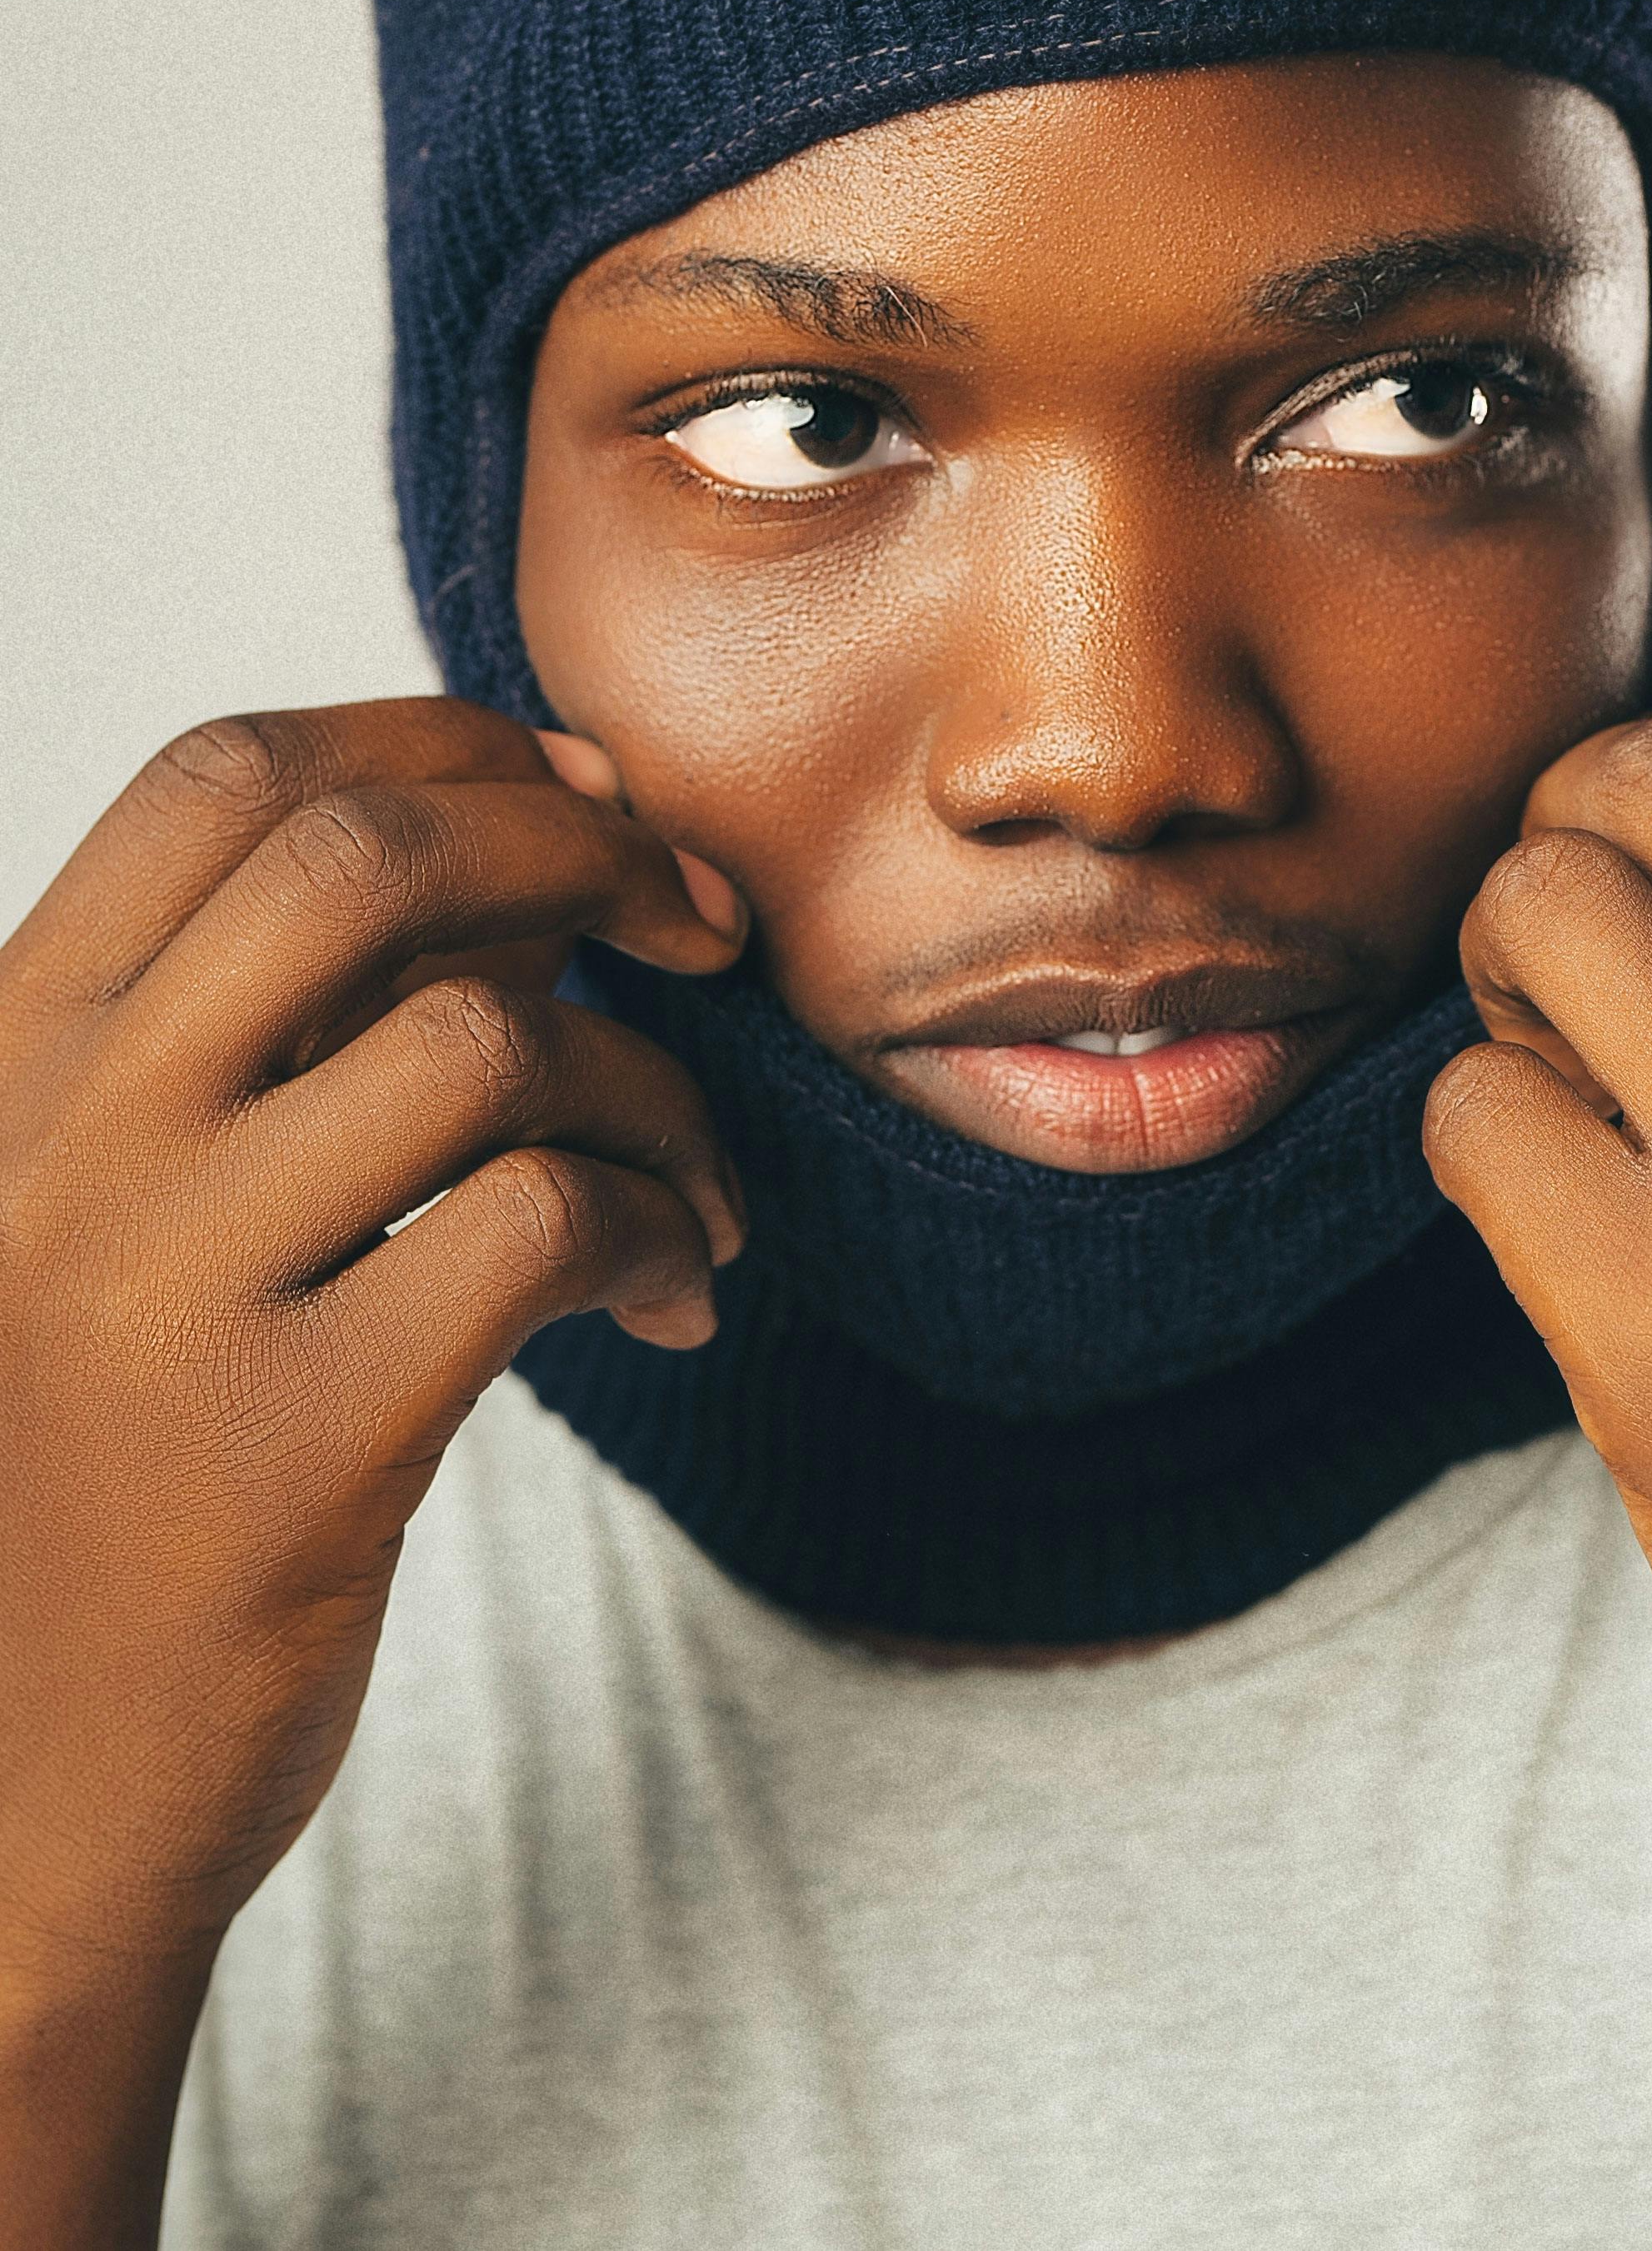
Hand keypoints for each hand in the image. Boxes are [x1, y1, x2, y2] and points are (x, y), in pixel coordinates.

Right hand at [0, 698, 745, 2240]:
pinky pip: (539, 1228)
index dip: (435, 737)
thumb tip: (543, 828)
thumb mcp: (115, 1204)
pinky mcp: (291, 1450)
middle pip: (368, 857)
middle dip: (581, 846)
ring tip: (698, 1184)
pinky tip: (669, 1293)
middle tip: (698, 922)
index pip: (224, 778)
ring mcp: (165, 1292)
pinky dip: (651, 1226)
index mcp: (14, 1058)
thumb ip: (268, 1024)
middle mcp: (65, 1145)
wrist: (14, 1798)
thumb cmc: (107, 1458)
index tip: (581, 785)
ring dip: (657, 1087)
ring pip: (488, 1042)